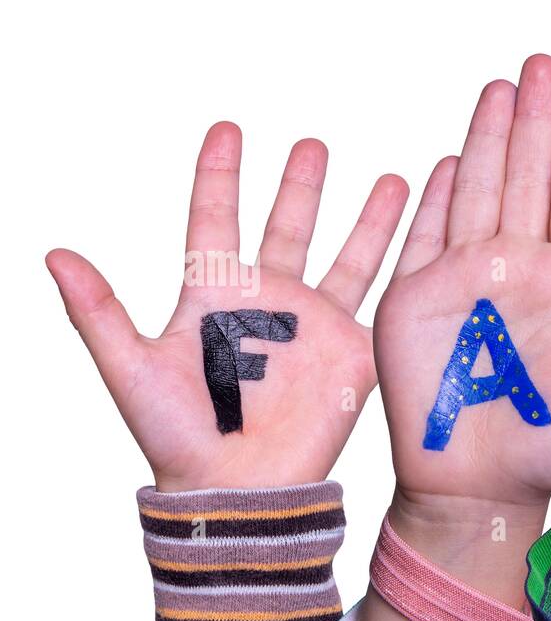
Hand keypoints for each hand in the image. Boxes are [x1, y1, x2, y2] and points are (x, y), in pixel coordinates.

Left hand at [48, 122, 407, 491]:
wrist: (241, 491)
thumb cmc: (179, 437)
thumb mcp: (131, 369)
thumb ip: (99, 311)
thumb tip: (54, 254)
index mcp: (215, 297)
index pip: (215, 220)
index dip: (220, 175)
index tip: (227, 129)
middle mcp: (268, 305)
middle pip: (288, 227)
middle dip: (301, 186)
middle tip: (312, 144)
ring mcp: (314, 328)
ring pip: (347, 257)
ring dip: (368, 219)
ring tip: (396, 179)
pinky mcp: (352, 356)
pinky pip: (383, 304)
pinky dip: (406, 270)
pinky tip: (426, 239)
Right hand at [374, 55, 550, 525]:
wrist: (479, 485)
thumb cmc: (547, 448)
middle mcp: (522, 271)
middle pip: (530, 178)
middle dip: (537, 120)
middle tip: (546, 65)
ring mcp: (467, 280)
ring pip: (482, 191)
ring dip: (491, 139)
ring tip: (503, 88)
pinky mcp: (416, 299)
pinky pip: (426, 235)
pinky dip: (435, 197)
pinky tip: (451, 159)